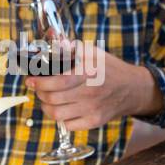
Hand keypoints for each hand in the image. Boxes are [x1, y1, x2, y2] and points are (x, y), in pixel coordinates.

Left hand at [27, 44, 155, 130]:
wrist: (133, 88)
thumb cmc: (110, 69)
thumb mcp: (93, 53)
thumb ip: (72, 47)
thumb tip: (54, 38)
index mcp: (88, 73)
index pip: (58, 82)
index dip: (40, 83)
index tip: (31, 80)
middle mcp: (90, 93)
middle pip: (53, 99)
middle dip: (40, 93)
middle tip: (38, 88)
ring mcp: (92, 109)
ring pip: (57, 114)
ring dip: (46, 107)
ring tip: (47, 100)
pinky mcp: (95, 121)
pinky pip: (68, 125)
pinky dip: (60, 119)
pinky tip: (62, 109)